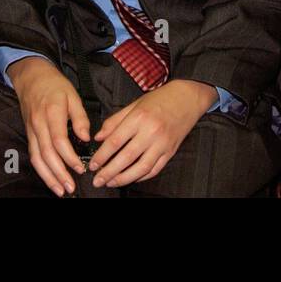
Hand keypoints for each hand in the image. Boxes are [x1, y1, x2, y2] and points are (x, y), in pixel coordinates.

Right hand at [9, 57, 89, 195]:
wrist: (31, 76)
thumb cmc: (54, 85)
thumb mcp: (73, 95)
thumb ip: (80, 118)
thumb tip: (86, 138)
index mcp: (51, 112)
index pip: (58, 140)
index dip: (69, 157)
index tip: (80, 168)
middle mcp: (39, 124)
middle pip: (46, 154)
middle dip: (58, 173)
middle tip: (70, 187)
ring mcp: (32, 130)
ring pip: (37, 158)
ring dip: (48, 177)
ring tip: (60, 190)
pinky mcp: (29, 134)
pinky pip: (33, 155)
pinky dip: (41, 170)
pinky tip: (50, 178)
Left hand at [88, 79, 215, 188]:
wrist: (187, 98)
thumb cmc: (160, 99)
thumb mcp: (134, 104)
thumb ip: (115, 121)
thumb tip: (99, 137)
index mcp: (139, 118)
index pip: (115, 141)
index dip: (101, 156)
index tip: (93, 165)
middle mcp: (151, 132)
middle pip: (126, 158)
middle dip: (109, 172)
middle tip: (98, 180)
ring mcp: (162, 144)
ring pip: (141, 168)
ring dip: (124, 179)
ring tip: (111, 183)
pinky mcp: (170, 152)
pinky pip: (154, 169)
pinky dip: (141, 177)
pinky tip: (131, 178)